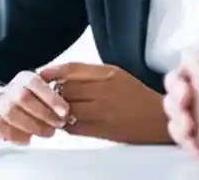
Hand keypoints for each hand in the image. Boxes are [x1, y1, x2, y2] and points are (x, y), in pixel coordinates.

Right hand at [0, 70, 71, 144]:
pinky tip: (29, 138)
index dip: (51, 97)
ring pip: (13, 114)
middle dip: (44, 114)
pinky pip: (3, 128)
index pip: (36, 83)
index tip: (65, 111)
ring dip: (33, 126)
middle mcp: (11, 89)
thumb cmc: (32, 99)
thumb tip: (70, 111)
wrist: (2, 104)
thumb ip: (56, 96)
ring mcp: (0, 105)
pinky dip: (18, 136)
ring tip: (48, 132)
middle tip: (59, 124)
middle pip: (23, 98)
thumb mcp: (44, 90)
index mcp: (25, 78)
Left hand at [38, 62, 168, 143]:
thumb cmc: (135, 95)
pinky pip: (74, 127)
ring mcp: (103, 111)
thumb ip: (89, 73)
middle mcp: (105, 91)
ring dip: (57, 110)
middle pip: (65, 90)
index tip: (41, 74)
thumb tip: (59, 75)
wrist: (157, 119)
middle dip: (52, 93)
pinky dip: (65, 125)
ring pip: (67, 109)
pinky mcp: (102, 130)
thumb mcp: (116, 74)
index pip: (71, 69)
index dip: (52, 72)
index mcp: (108, 73)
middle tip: (46, 95)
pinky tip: (67, 121)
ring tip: (56, 109)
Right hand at [163, 41, 198, 157]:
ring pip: (173, 111)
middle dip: (176, 90)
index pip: (190, 58)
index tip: (191, 77)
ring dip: (177, 117)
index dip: (187, 65)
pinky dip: (185, 142)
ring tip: (190, 127)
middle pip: (174, 83)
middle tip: (186, 99)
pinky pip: (182, 138)